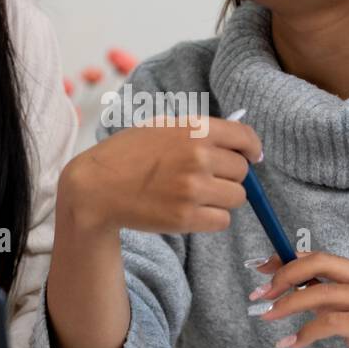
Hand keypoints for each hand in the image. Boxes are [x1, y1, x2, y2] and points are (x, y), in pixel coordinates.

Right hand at [61, 116, 262, 234]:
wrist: (96, 186)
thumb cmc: (128, 154)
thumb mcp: (163, 127)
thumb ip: (200, 132)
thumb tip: (242, 146)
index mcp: (194, 129)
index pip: (245, 137)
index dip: (252, 149)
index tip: (252, 157)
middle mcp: (198, 156)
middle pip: (242, 171)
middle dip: (230, 176)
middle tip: (207, 179)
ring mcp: (193, 188)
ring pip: (236, 197)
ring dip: (222, 199)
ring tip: (197, 196)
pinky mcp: (186, 217)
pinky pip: (222, 220)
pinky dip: (212, 218)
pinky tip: (192, 211)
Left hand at [248, 251, 348, 347]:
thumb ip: (331, 300)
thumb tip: (293, 288)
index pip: (321, 257)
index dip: (287, 259)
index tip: (262, 268)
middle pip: (319, 263)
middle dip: (284, 275)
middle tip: (261, 294)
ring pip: (321, 293)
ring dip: (287, 305)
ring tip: (268, 318)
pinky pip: (330, 323)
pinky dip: (305, 333)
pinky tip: (291, 343)